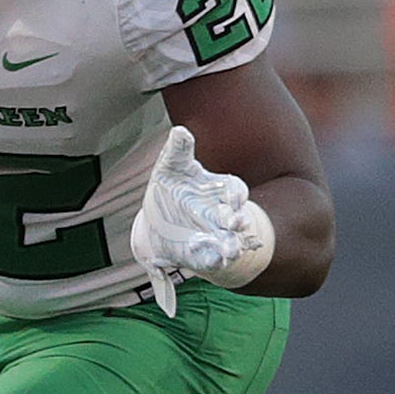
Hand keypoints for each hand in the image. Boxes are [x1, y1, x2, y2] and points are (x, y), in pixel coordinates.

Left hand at [129, 125, 270, 315]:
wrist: (156, 221)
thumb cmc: (172, 189)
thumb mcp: (171, 168)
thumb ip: (177, 151)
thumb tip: (180, 131)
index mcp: (219, 191)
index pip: (234, 190)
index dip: (236, 194)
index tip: (235, 197)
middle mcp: (221, 215)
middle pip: (235, 218)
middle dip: (238, 221)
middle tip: (238, 223)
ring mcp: (213, 236)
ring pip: (229, 241)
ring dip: (231, 246)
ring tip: (232, 251)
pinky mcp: (202, 254)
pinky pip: (212, 259)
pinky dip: (213, 260)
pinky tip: (214, 262)